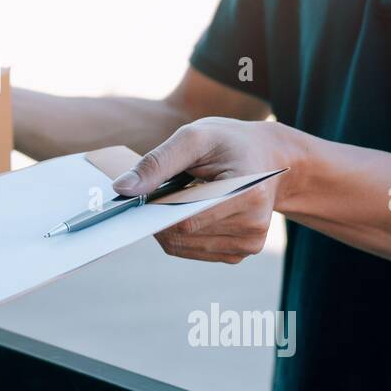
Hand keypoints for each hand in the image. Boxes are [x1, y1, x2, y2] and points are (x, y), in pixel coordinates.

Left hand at [112, 117, 296, 264]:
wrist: (268, 159)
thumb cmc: (229, 143)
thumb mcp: (194, 137)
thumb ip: (157, 162)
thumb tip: (122, 189)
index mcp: (248, 193)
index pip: (188, 218)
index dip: (157, 210)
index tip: (139, 197)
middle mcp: (253, 225)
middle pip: (182, 234)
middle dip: (160, 214)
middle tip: (159, 189)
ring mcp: (248, 243)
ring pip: (182, 245)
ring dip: (168, 223)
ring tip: (183, 194)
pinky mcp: (239, 252)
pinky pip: (191, 250)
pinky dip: (180, 232)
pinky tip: (191, 209)